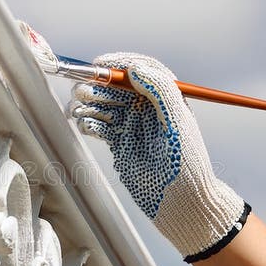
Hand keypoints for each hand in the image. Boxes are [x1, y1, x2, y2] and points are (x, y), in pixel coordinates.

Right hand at [69, 53, 248, 260]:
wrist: (182, 201)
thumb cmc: (187, 162)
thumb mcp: (177, 121)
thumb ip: (160, 90)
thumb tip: (135, 68)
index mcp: (165, 97)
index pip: (140, 70)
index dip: (119, 64)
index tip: (99, 65)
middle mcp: (148, 108)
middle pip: (117, 87)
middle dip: (98, 85)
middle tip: (82, 90)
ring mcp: (133, 126)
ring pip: (105, 105)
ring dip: (90, 104)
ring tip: (78, 109)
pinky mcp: (121, 144)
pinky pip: (100, 126)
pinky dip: (89, 122)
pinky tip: (84, 124)